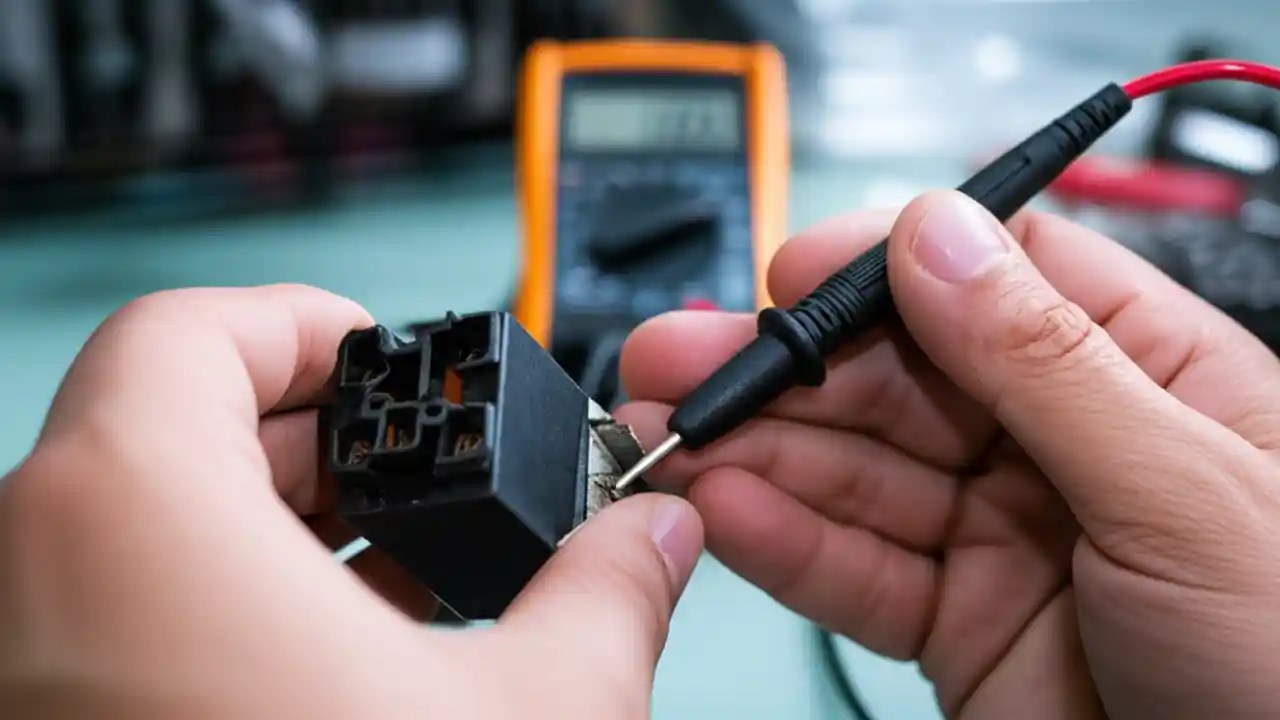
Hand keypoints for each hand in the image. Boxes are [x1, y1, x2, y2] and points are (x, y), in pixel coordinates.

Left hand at [0, 285, 702, 718]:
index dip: (310, 325)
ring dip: (280, 531)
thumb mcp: (537, 715)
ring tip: (406, 577)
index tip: (390, 360)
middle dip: (323, 441)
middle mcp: (33, 585)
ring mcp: (25, 671)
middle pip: (172, 427)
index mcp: (129, 520)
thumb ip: (612, 589)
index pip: (190, 331)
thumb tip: (660, 531)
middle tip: (427, 478)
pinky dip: (228, 609)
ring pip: (144, 532)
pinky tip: (345, 661)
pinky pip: (123, 622)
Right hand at [618, 191, 1279, 718]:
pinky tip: (722, 515)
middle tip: (682, 359)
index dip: (882, 266)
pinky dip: (782, 544)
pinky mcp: (955, 625)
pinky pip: (853, 571)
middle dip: (784, 368)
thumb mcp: (1187, 494)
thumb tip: (935, 237)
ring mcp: (1002, 535)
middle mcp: (1062, 446)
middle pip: (897, 377)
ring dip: (757, 453)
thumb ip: (1047, 362)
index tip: (794, 273)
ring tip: (672, 440)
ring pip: (857, 473)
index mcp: (1146, 377)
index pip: (992, 279)